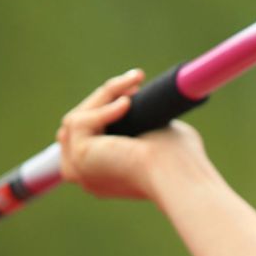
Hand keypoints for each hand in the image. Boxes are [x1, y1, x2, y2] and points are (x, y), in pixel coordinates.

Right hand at [57, 68, 205, 199]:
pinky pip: (79, 122)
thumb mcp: (156, 134)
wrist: (179, 176)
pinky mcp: (80, 157)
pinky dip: (102, 108)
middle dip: (102, 98)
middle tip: (135, 80)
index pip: (86, 135)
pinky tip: (127, 103)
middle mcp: (87, 174)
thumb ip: (140, 123)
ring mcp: (79, 168)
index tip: (130, 93)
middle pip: (77, 125)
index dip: (102, 110)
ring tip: (135, 84)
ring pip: (76, 119)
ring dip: (104, 95)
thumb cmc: (179, 159)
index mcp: (105, 173)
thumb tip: (135, 102)